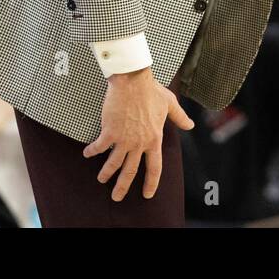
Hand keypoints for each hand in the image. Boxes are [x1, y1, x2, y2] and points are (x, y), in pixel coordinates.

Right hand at [84, 66, 193, 200]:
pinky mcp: (110, 132)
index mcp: (154, 139)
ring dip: (106, 173)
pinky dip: (92, 152)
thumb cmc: (151, 91)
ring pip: (113, 163)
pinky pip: (99, 147)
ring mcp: (124, 139)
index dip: (151, 182)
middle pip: (130, 171)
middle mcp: (139, 143)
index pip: (155, 166)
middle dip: (122, 186)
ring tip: (101, 179)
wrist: (133, 81)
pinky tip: (87, 154)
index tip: (147, 194)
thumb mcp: (170, 104)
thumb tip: (191, 125)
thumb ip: (179, 117)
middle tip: (117, 197)